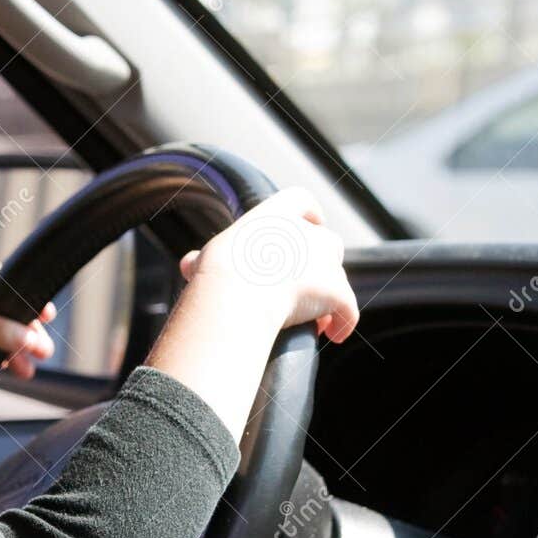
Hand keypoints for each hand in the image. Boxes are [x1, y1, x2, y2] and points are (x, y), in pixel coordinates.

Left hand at [0, 261, 56, 378]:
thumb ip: (2, 332)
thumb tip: (35, 340)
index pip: (10, 283)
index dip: (29, 300)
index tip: (47, 316)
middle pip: (8, 311)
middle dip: (26, 333)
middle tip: (43, 351)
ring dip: (15, 349)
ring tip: (28, 369)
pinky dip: (0, 356)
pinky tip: (11, 369)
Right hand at [178, 187, 358, 343]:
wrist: (236, 294)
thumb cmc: (216, 274)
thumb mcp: (205, 258)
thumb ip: (204, 259)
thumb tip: (189, 264)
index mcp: (276, 216)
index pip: (302, 201)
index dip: (309, 214)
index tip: (311, 224)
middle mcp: (307, 233)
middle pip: (328, 243)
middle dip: (321, 266)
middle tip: (305, 290)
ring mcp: (325, 262)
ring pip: (339, 279)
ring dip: (330, 299)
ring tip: (316, 323)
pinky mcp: (337, 290)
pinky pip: (348, 309)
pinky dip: (344, 322)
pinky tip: (335, 335)